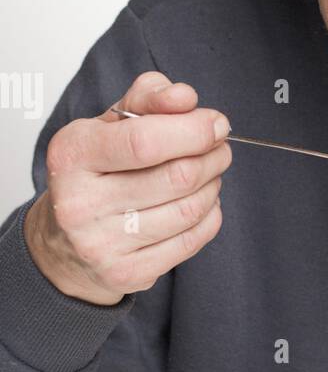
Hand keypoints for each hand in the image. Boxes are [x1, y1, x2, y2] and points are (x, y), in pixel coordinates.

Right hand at [24, 71, 231, 305]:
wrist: (64, 244)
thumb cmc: (95, 174)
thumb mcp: (109, 125)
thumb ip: (148, 99)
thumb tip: (184, 97)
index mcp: (72, 154)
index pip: (144, 140)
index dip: (193, 130)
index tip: (216, 123)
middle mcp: (80, 202)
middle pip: (177, 176)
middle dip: (212, 156)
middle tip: (219, 148)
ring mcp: (101, 243)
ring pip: (189, 209)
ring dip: (213, 185)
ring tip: (209, 173)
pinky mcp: (126, 273)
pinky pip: (191, 240)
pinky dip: (210, 216)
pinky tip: (203, 203)